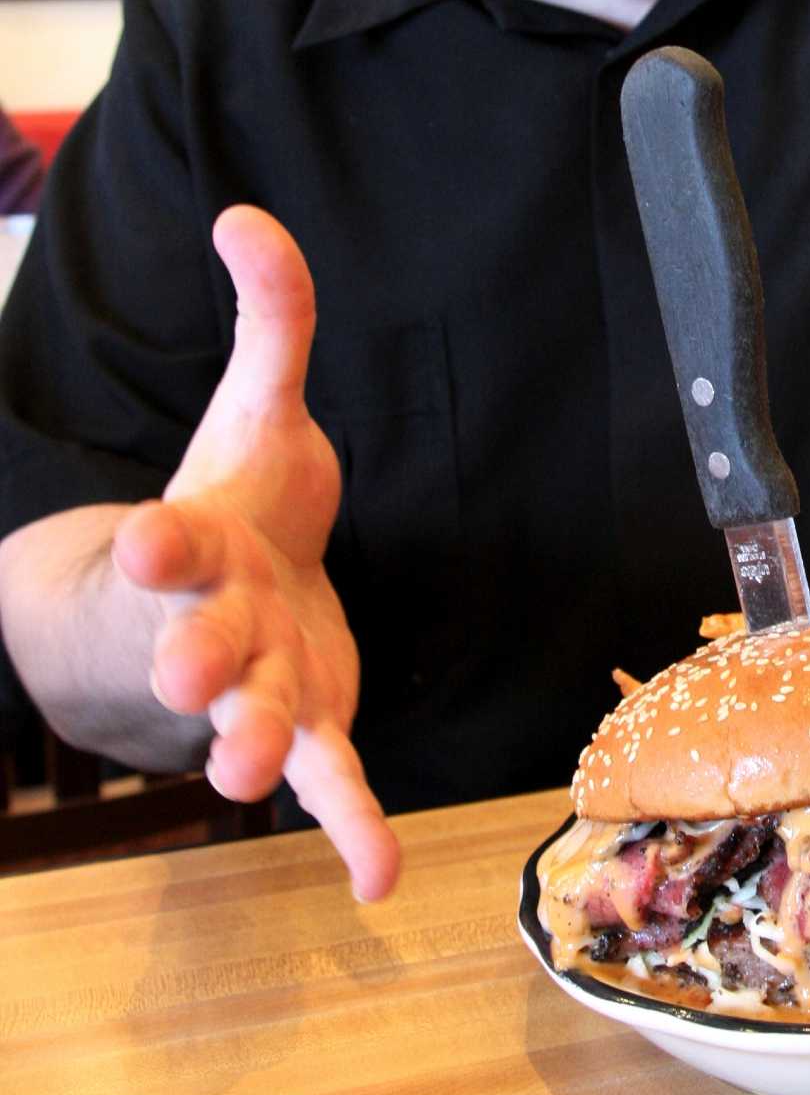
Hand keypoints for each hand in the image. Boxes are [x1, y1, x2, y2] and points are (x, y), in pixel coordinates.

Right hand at [111, 206, 400, 900]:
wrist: (227, 596)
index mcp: (200, 546)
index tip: (150, 535)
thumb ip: (271, 318)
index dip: (162, 541)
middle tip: (188, 676)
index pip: (172, 541)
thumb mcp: (262, 403)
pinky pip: (327, 782)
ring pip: (252, 722)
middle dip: (194, 660)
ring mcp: (261, 684)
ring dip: (251, 746)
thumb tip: (246, 213)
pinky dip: (349, 828)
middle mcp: (217, 625)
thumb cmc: (241, 503)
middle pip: (201, 645)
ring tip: (249, 773)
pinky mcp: (310, 725)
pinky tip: (373, 880)